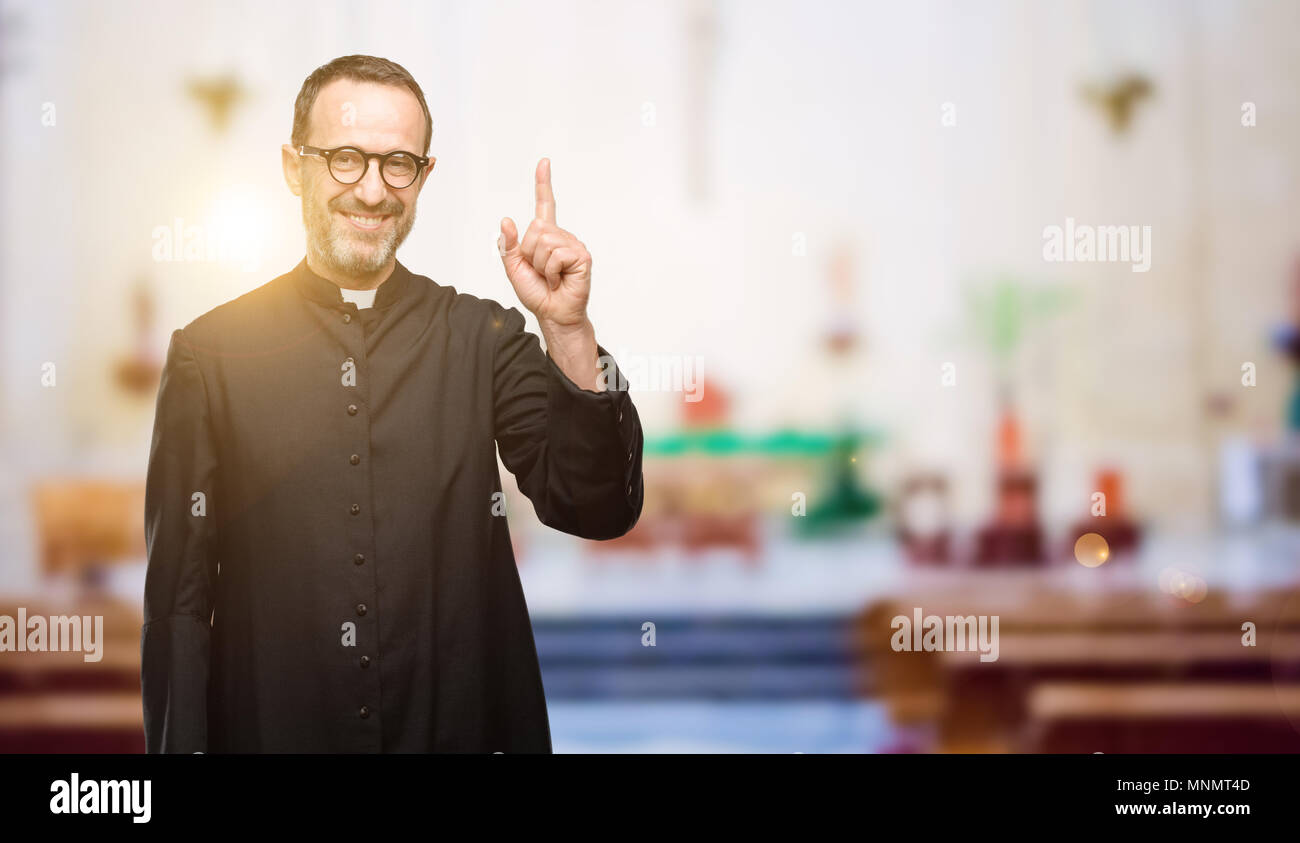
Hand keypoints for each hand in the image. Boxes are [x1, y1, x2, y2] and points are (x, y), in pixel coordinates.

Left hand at [498, 158, 591, 330]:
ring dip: (541, 265)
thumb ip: (508, 246)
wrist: (552, 314)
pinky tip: (559, 279)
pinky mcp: (582, 256)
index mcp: (545, 236)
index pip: (544, 205)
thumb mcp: (514, 269)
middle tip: (540, 271)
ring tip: (550, 276)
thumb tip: (507, 221)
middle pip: (536, 228)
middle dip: (530, 253)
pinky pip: (556, 254)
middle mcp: (561, 236)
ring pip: (544, 242)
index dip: (543, 183)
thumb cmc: (537, 293)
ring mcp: (573, 245)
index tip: (544, 163)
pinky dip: (551, 270)